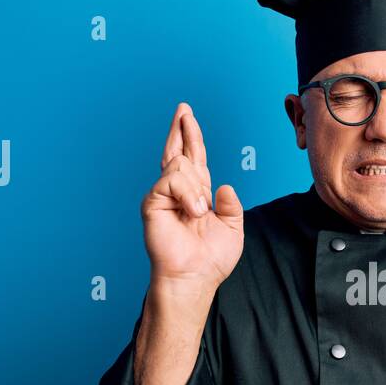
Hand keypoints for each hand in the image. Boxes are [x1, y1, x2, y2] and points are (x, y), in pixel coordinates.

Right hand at [142, 102, 243, 289]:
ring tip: (199, 214)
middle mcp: (178, 191)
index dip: (191, 137)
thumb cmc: (211, 259)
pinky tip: (192, 211)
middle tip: (183, 108)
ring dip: (195, 189)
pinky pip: (170, 180)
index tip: (187, 116)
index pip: (193, 158)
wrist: (195, 276)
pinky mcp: (153, 202)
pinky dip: (186, 194)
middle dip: (181, 129)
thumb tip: (224, 185)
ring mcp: (164, 195)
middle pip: (178, 151)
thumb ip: (231, 205)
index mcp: (197, 193)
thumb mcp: (232, 228)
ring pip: (179, 166)